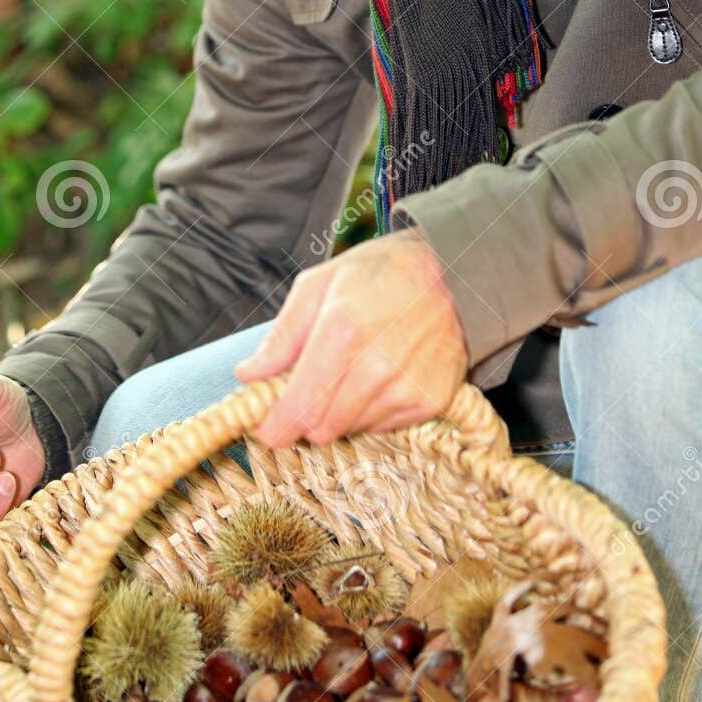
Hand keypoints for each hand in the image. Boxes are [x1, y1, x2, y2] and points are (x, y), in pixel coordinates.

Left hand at [233, 229, 467, 448]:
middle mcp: (377, 366)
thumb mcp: (318, 285)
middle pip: (320, 428)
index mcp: (341, 331)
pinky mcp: (430, 401)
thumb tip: (249, 375)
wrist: (453, 271)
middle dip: (305, 415)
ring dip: (339, 412)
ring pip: (349, 429)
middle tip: (309, 387)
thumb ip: (281, 335)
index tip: (265, 428)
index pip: (298, 408)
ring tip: (352, 371)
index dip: (274, 427)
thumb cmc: (378, 274)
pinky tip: (380, 377)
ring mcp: (407, 387)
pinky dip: (371, 410)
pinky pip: (382, 427)